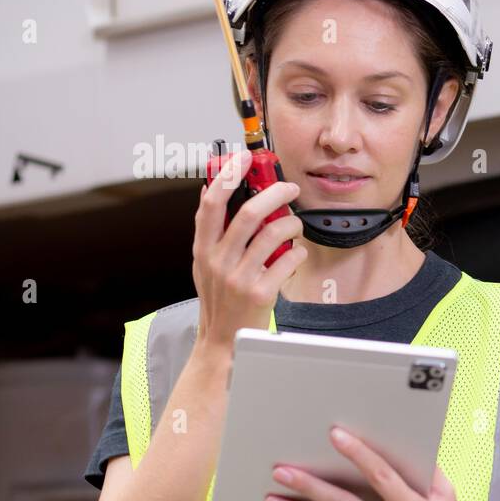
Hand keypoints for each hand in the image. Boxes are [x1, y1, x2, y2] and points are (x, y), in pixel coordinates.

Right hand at [192, 150, 307, 354]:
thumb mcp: (205, 264)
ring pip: (272, 234)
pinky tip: (296, 254)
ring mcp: (239, 278)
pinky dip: (297, 253)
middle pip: (248, 213)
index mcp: (202, 249)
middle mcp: (217, 260)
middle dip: (273, 193)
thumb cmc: (219, 299)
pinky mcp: (260, 293)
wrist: (223, 341)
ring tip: (296, 224)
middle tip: (289, 187)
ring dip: (291, 223)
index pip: (210, 204)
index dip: (226, 176)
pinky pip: (287, 261)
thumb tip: (215, 191)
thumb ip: (211, 233)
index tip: (244, 159)